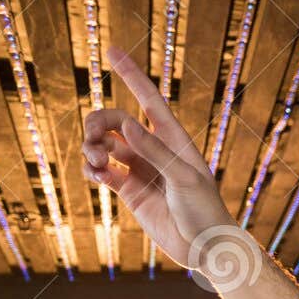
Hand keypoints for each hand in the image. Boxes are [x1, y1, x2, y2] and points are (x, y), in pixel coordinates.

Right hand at [82, 48, 235, 268]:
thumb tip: (127, 123)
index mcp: (174, 139)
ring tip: (95, 161)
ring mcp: (140, 170)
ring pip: (105, 145)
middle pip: (117, 122)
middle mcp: (154, 150)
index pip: (149, 99)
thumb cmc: (205, 211)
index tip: (112, 50)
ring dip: (92, 146)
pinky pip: (102, 171)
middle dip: (99, 124)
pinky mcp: (129, 191)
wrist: (205, 249)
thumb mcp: (184, 179)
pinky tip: (96, 176)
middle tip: (94, 140)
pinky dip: (93, 170)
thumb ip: (155, 152)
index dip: (132, 75)